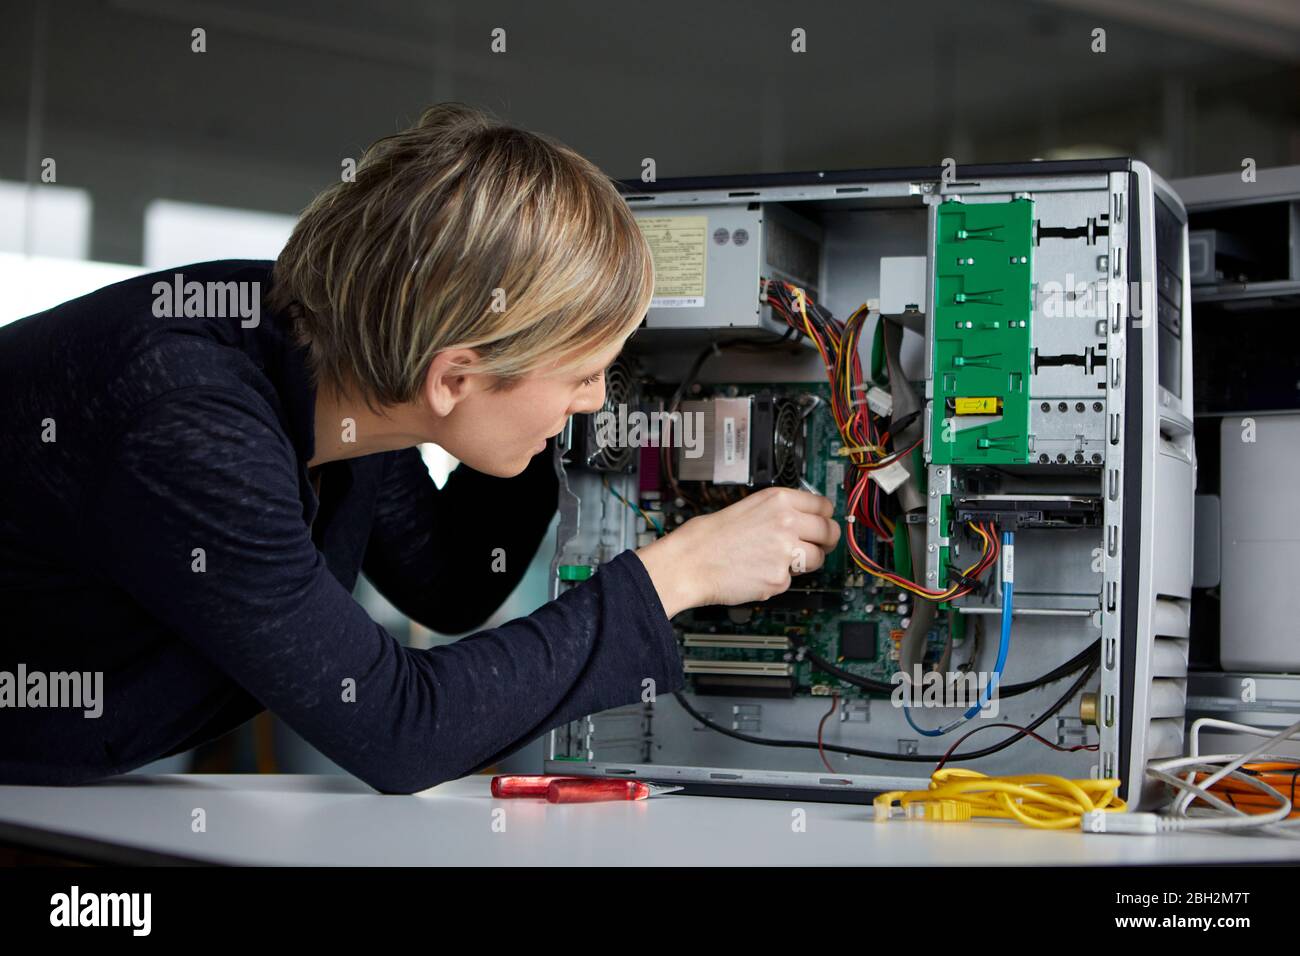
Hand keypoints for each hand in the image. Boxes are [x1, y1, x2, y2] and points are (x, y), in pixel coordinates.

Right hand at [635, 486, 840, 617]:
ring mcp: (786, 553)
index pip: (824, 505)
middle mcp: (787, 523)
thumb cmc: (706, 537)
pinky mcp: (779, 580)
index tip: (824, 522)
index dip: (825, 516)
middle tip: (819, 546)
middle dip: (826, 541)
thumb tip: (803, 519)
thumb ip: (778, 511)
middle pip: (829, 532)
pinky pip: (791, 580)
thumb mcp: (746, 506)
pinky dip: (777, 579)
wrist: (688, 563)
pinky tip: (756, 572)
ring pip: (817, 559)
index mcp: (778, 500)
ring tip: (776, 560)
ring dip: (805, 562)